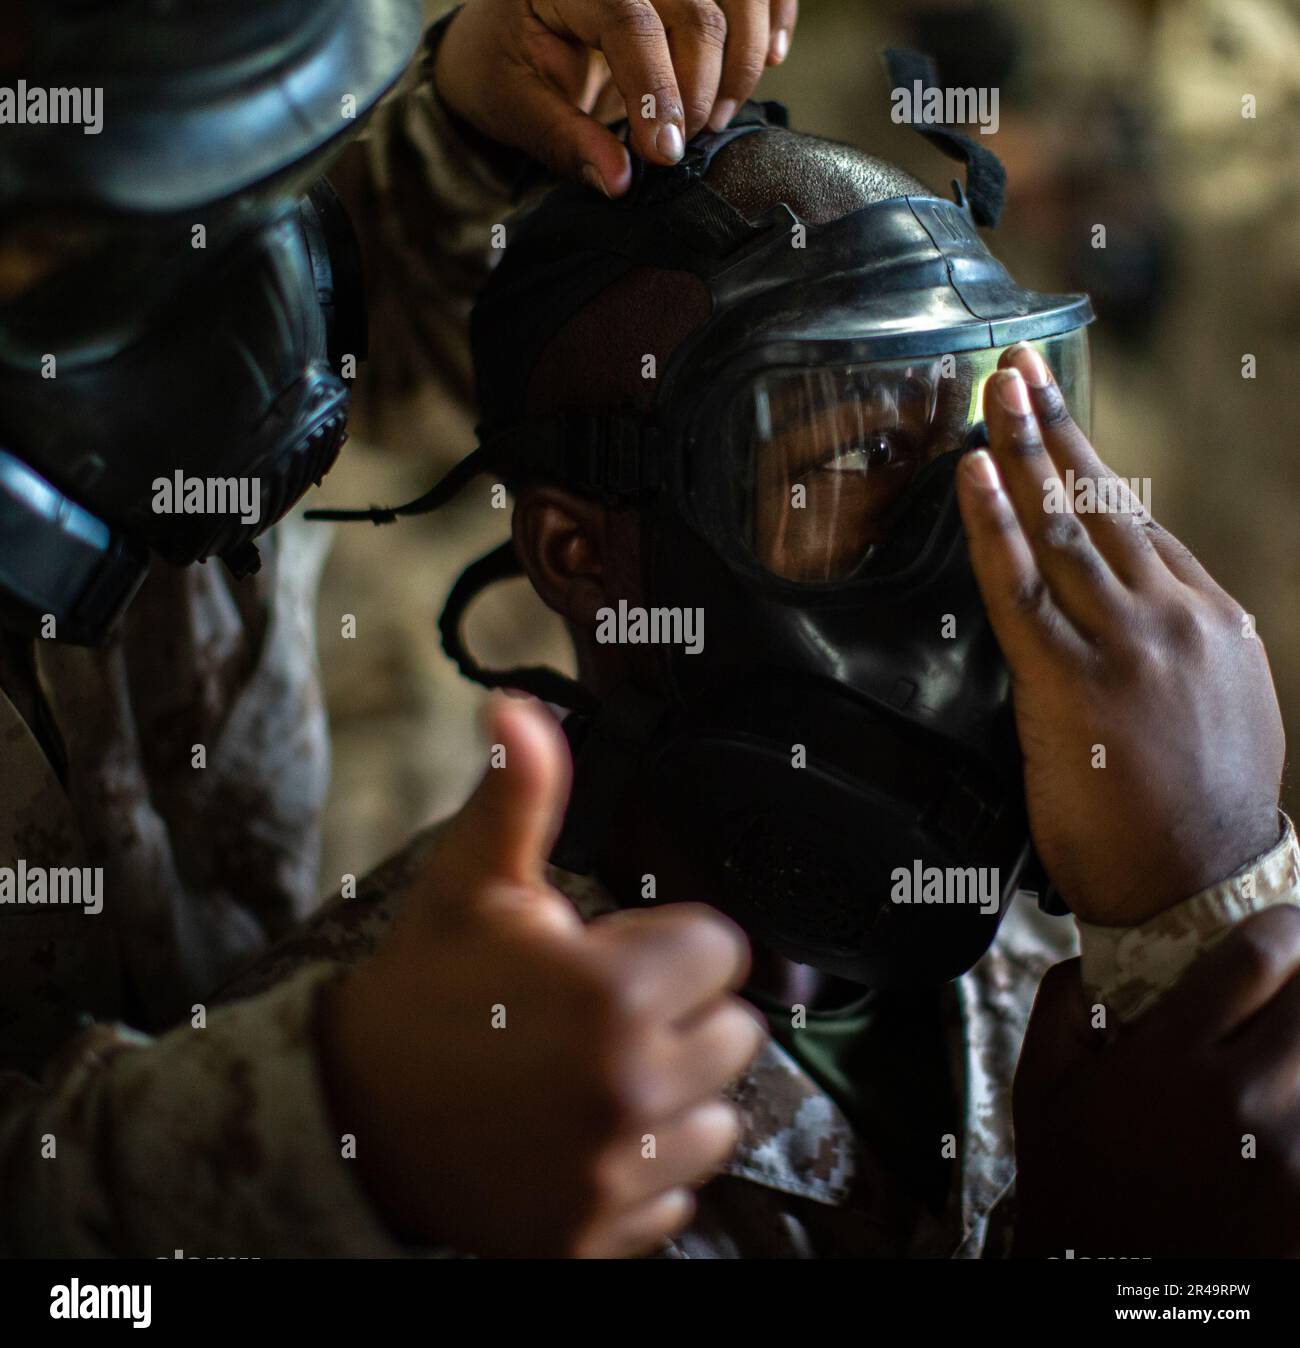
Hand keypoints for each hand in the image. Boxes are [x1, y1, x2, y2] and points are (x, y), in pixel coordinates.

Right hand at [316, 694, 765, 1256]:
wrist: (352, 1120)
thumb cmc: (421, 992)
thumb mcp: (469, 884)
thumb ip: (518, 795)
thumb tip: (518, 706)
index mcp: (616, 995)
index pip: (723, 948)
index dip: (670, 940)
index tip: (616, 949)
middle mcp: (634, 1091)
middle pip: (736, 1033)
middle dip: (683, 1012)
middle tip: (606, 1010)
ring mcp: (621, 1174)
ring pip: (718, 1118)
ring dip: (675, 1093)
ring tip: (598, 1072)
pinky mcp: (604, 1235)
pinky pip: (676, 1195)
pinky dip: (645, 1168)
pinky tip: (585, 1136)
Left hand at [434, 0, 797, 194]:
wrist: (508, 33)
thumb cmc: (506, 67)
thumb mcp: (516, 108)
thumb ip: (566, 143)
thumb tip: (621, 182)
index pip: (630, 19)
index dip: (657, 89)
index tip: (666, 153)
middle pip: (694, 6)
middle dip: (700, 87)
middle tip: (682, 146)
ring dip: (742, 61)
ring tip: (716, 118)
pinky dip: (773, 15)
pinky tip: (773, 56)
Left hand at [955, 343, 1283, 924]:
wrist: (1204, 887)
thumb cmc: (1200, 814)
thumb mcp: (1217, 711)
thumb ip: (1176, 653)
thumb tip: (1139, 620)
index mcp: (1209, 620)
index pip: (1138, 527)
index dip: (1089, 470)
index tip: (1054, 428)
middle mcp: (1174, 616)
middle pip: (1104, 504)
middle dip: (1054, 430)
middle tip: (1017, 370)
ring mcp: (1126, 645)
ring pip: (1065, 529)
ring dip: (1022, 452)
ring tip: (992, 392)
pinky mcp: (1072, 684)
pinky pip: (1023, 590)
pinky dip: (995, 527)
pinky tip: (973, 476)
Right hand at [1012, 908, 1299, 1256]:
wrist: (1108, 1283)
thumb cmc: (1074, 1183)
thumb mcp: (1039, 1090)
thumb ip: (1060, 1007)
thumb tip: (1095, 956)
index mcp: (1170, 1059)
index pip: (1257, 958)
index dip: (1280, 928)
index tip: (1278, 926)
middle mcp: (1240, 1098)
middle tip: (1293, 978)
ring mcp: (1287, 1153)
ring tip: (1281, 1041)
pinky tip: (1282, 1101)